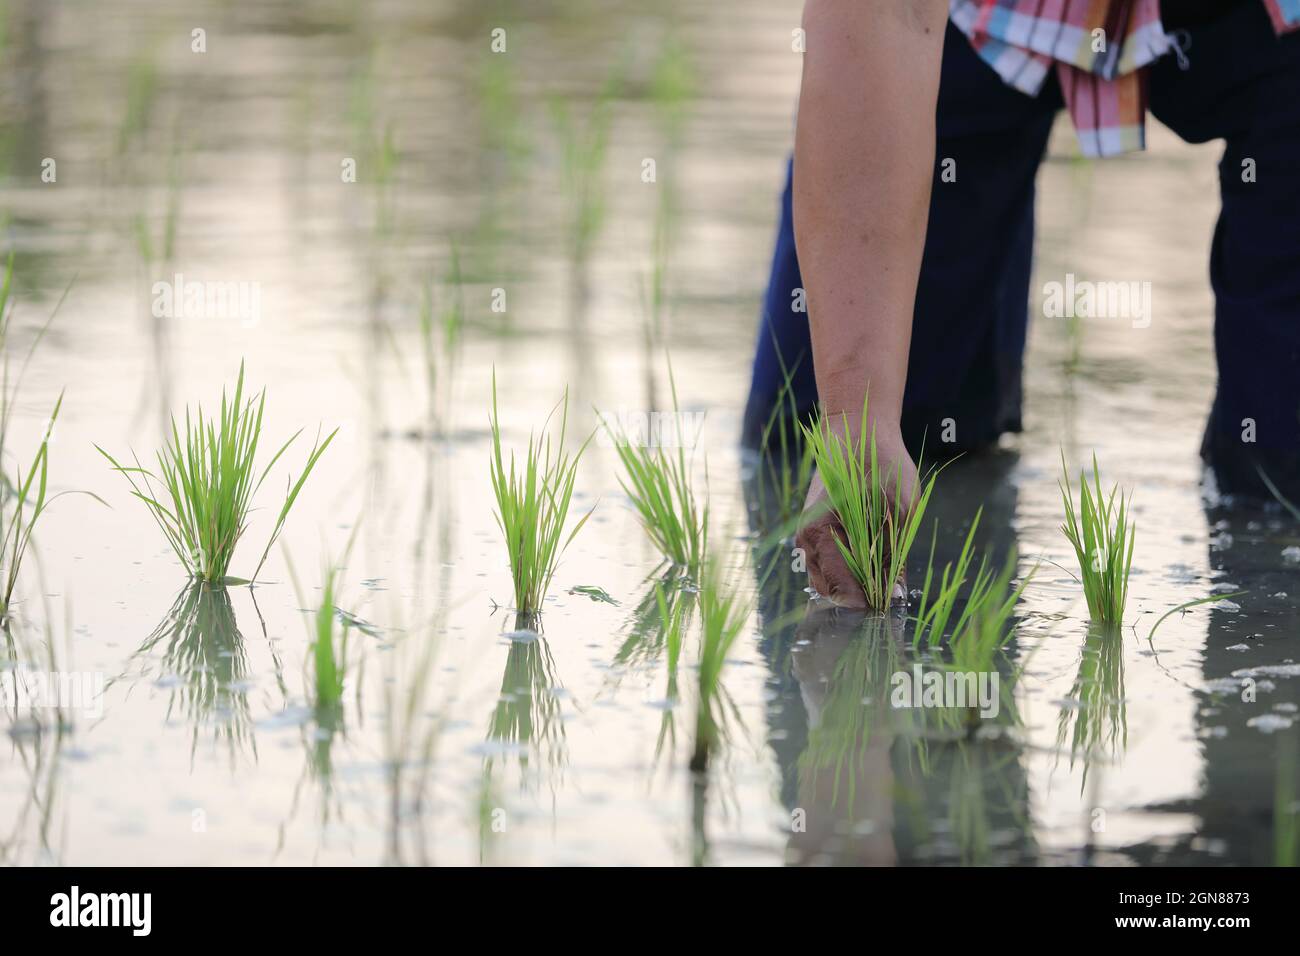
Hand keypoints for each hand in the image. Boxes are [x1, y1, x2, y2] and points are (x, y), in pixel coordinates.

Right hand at [795, 422, 918, 608]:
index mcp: (820, 533)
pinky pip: (827, 564)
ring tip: (881, 584)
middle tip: (888, 600)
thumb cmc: (880, 461)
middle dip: (858, 599)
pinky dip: (847, 572)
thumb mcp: (899, 509)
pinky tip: (870, 566)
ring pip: (826, 581)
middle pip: (830, 591)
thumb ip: (893, 555)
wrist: (857, 427)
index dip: (868, 603)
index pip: (842, 587)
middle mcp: (806, 539)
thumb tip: (894, 593)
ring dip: (852, 586)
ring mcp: (806, 536)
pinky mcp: (814, 530)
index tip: (890, 610)